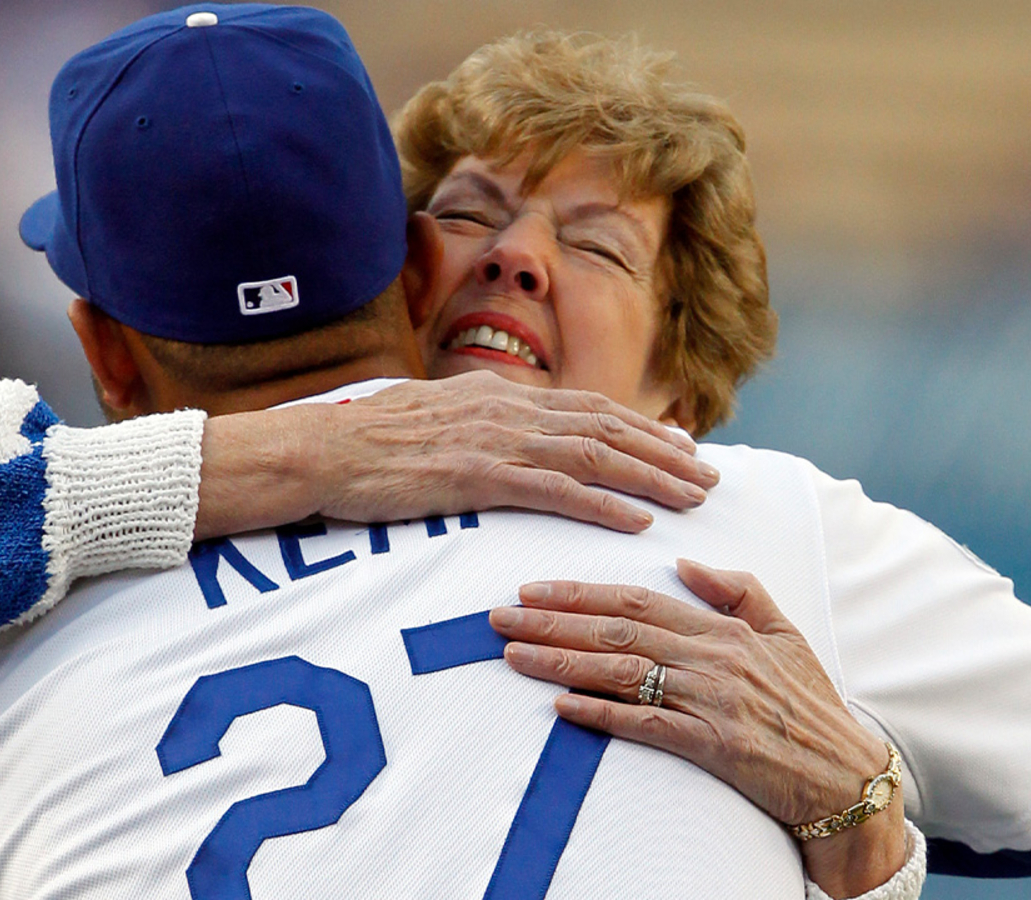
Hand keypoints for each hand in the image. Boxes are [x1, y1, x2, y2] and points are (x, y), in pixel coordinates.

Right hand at [195, 371, 717, 537]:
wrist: (320, 449)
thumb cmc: (364, 441)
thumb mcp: (431, 418)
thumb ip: (474, 423)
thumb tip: (499, 434)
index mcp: (498, 395)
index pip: (588, 407)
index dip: (641, 427)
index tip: (680, 445)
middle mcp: (507, 409)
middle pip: (607, 427)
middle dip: (665, 452)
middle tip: (709, 475)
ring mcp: (496, 441)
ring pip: (595, 455)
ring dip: (651, 477)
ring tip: (693, 498)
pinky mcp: (479, 477)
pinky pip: (556, 491)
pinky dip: (604, 505)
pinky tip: (637, 522)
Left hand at [488, 559, 906, 897]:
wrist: (847, 775)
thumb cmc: (811, 705)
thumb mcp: (784, 633)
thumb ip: (738, 590)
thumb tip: (687, 561)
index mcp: (723, 628)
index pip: (637, 600)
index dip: (580, 592)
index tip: (533, 588)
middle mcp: (712, 657)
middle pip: (617, 630)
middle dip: (552, 621)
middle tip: (500, 616)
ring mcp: (711, 700)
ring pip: (621, 672)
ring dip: (561, 662)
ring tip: (514, 655)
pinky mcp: (713, 745)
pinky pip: (645, 725)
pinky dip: (600, 715)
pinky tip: (561, 708)